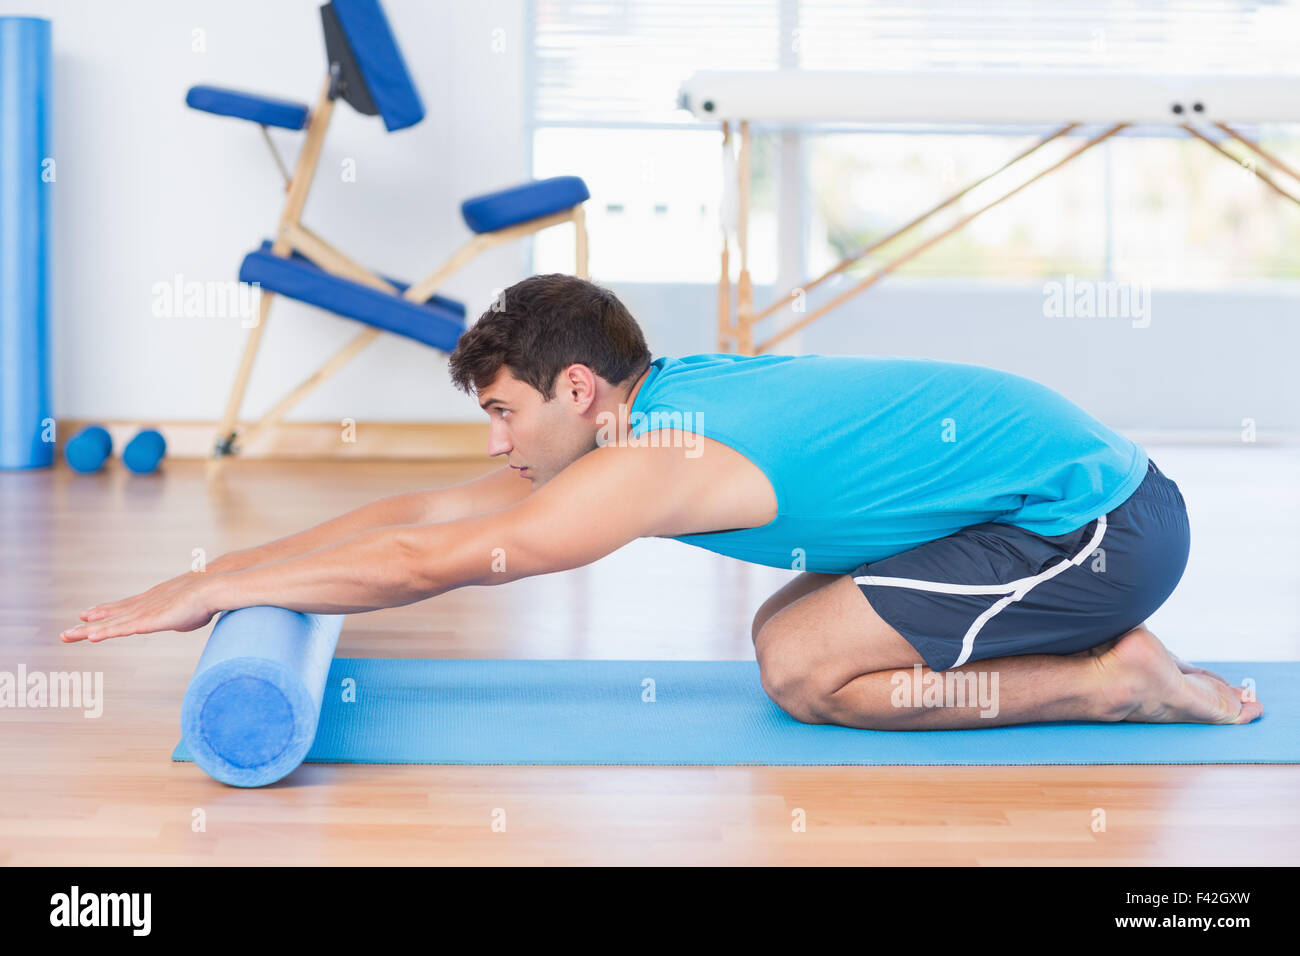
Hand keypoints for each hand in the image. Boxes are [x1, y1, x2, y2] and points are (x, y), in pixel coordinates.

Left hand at [60, 574, 219, 642]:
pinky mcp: (148, 620)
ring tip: (67, 636)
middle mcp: (142, 605)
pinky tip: (90, 636)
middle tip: (66, 633)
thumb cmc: (207, 600)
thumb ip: (177, 618)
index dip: (104, 612)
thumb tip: (181, 620)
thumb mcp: (188, 614)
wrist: (213, 587)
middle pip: (110, 616)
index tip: (86, 615)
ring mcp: (143, 612)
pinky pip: (121, 628)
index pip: (123, 607)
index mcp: (152, 601)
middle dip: (88, 625)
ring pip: (110, 624)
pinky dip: (105, 632)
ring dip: (87, 631)